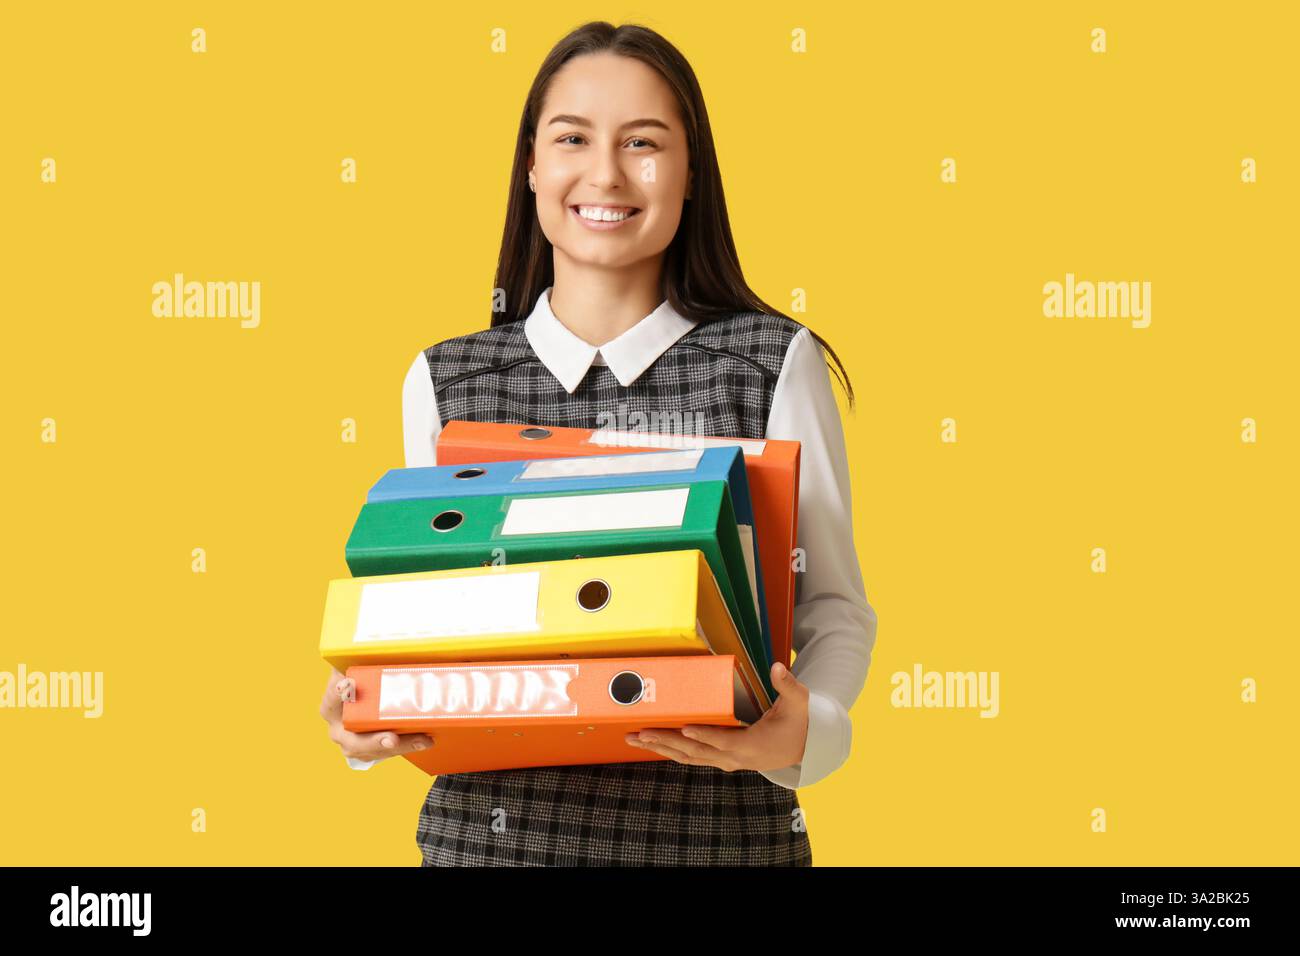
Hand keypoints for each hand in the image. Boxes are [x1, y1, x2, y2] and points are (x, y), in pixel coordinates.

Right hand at [319, 667, 433, 762]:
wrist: (355, 712)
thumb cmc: (357, 688)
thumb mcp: (353, 673)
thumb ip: (359, 661)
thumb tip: (374, 643)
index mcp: (331, 706)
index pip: (332, 699)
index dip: (338, 693)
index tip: (347, 684)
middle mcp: (339, 729)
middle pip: (353, 740)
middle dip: (373, 741)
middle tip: (390, 739)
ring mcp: (353, 745)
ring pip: (375, 751)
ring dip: (400, 746)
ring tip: (421, 739)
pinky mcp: (370, 752)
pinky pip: (388, 753)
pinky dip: (407, 746)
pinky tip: (425, 740)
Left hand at [624, 662, 809, 771]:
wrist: (801, 749)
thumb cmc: (797, 723)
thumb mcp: (798, 703)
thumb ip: (788, 685)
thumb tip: (778, 667)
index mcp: (752, 744)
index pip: (724, 740)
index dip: (705, 735)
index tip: (685, 728)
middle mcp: (734, 757)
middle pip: (696, 751)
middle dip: (666, 742)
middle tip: (641, 733)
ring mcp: (725, 761)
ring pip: (688, 758)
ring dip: (660, 749)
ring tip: (635, 740)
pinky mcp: (720, 761)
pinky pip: (691, 758)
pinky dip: (670, 751)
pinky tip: (652, 745)